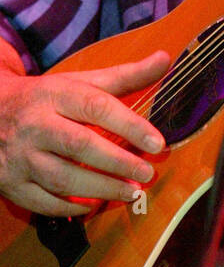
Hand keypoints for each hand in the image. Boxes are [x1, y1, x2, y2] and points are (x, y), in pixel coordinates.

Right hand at [0, 51, 168, 215]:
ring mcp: (20, 156)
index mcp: (54, 95)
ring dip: (101, 189)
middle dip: (118, 162)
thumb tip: (166, 58)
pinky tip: (95, 205)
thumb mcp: (80, 82)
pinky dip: (70, 208)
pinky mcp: (10, 182)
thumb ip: (125, 76)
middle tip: (148, 173)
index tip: (158, 143)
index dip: (130, 125)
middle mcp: (35, 124)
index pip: (96, 106)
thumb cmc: (45, 98)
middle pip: (79, 145)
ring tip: (132, 191)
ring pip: (62, 179)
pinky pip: (42, 202)